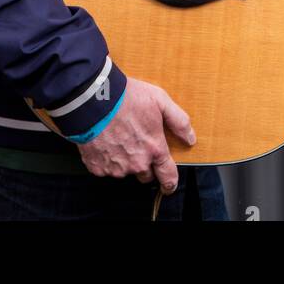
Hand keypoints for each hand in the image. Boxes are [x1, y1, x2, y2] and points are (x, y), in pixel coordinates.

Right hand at [76, 76, 194, 190]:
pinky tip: (104, 140)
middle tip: (136, 143)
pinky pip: (105, 168)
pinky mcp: (98, 167)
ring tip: (117, 136)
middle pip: (145, 175)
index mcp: (154, 149)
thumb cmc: (127, 97)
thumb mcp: (159, 100)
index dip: (170, 183)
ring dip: (124, 159)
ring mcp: (116, 167)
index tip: (169, 185)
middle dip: (144, 164)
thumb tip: (191, 138)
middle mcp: (137, 163)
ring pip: (124, 170)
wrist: (93, 99)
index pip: (168, 176)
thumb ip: (178, 121)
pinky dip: (106, 158)